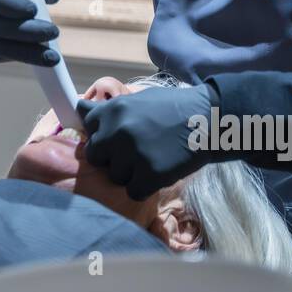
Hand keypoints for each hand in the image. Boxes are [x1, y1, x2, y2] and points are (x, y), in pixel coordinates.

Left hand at [77, 82, 215, 200]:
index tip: (112, 137)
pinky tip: (158, 173)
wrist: (210, 119)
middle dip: (110, 157)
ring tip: (151, 159)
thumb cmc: (175, 108)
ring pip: (115, 176)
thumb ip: (110, 110)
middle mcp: (117, 131)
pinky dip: (145, 187)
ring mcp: (132, 154)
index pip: (88, 127)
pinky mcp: (149, 174)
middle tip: (132, 154)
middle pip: (95, 156)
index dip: (101, 134)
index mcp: (113, 110)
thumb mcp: (138, 99)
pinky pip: (133, 191)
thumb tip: (82, 110)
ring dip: (130, 173)